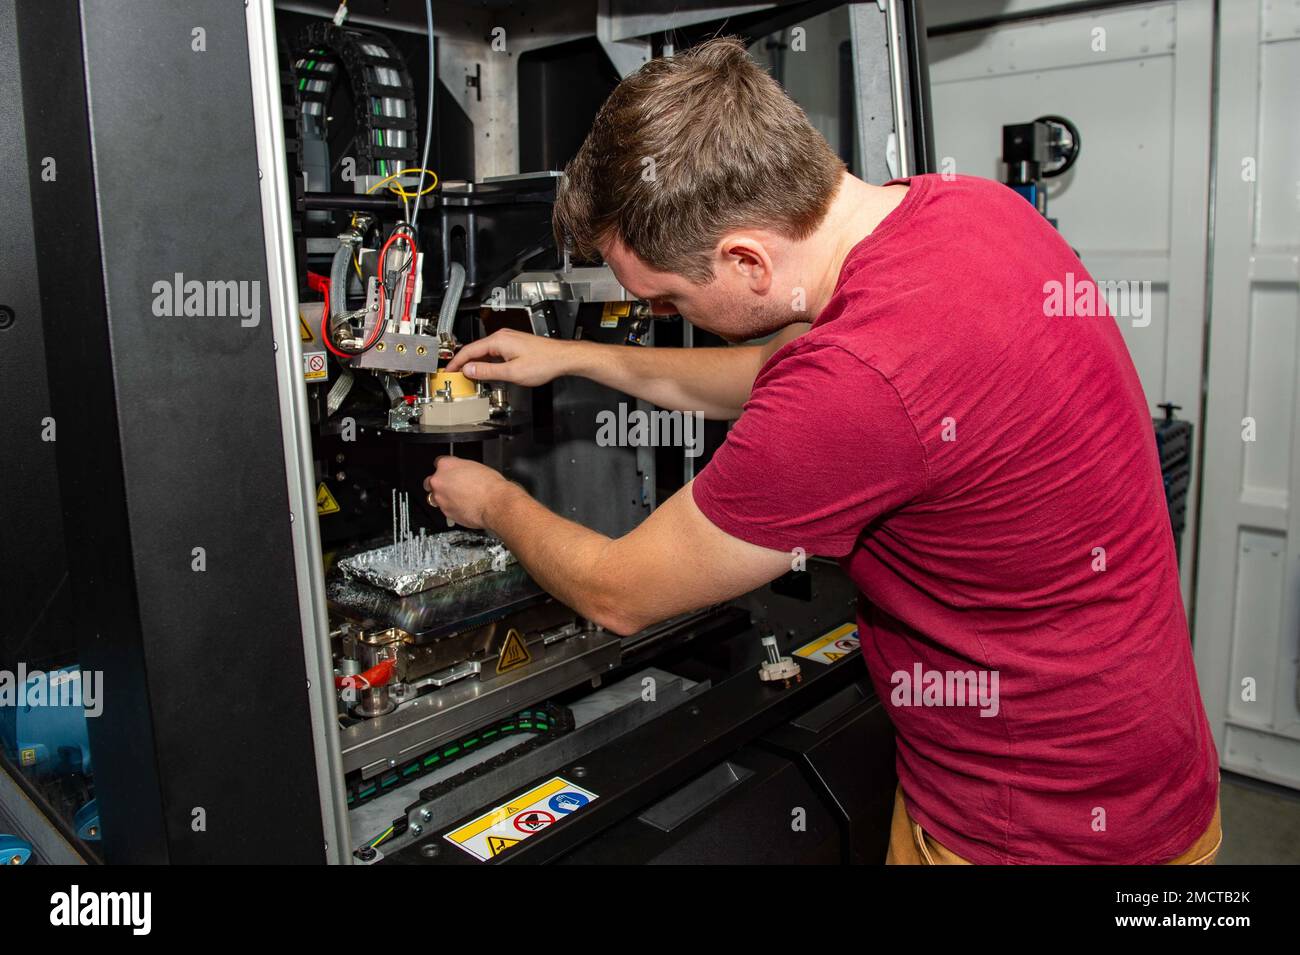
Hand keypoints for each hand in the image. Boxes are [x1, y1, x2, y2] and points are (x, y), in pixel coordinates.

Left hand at [423, 457, 514, 529]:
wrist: (495, 504)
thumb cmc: (490, 486)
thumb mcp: (477, 468)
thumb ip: (463, 470)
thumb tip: (462, 474)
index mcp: (447, 465)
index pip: (438, 463)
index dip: (446, 469)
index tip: (450, 472)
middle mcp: (439, 481)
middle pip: (430, 481)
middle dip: (439, 484)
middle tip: (453, 487)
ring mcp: (440, 498)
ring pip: (434, 497)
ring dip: (443, 498)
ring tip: (458, 499)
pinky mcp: (445, 512)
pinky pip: (444, 509)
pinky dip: (451, 509)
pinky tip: (463, 507)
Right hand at [444, 329, 577, 386]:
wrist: (562, 358)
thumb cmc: (543, 362)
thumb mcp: (511, 372)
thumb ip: (488, 371)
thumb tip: (469, 369)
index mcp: (498, 341)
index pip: (469, 350)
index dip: (456, 362)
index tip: (448, 371)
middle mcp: (502, 337)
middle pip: (475, 350)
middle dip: (463, 362)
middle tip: (454, 375)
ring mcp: (508, 340)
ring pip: (484, 351)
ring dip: (474, 363)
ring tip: (466, 374)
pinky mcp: (514, 345)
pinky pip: (493, 353)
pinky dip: (486, 362)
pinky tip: (485, 370)